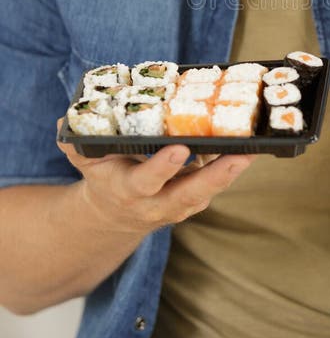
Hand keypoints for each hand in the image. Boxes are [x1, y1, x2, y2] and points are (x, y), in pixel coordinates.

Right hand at [57, 119, 254, 235]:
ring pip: (210, 190)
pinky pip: (216, 183)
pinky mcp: (196, 199)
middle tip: (240, 156)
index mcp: (130, 191)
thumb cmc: (104, 178)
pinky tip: (250, 146)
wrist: (114, 215)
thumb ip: (76, 145)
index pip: (147, 181)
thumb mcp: (86, 163)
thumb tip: (65, 122)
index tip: (179, 150)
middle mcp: (159, 203)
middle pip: (191, 194)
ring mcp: (181, 205)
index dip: (162, 168)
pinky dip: (233, 166)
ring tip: (254, 149)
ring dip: (233, 171)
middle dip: (216, 176)